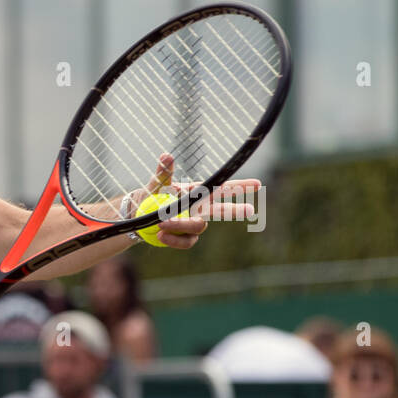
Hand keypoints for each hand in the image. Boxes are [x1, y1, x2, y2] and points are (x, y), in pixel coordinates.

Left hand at [124, 154, 261, 249]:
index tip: (258, 184)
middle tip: (250, 210)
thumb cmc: (152, 196)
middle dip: (235, 210)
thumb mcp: (156, 184)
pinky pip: (186, 241)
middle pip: (221, 211)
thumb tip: (166, 156)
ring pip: (198, 226)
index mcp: (199, 192)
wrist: (140, 215)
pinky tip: (160, 235)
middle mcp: (201, 208)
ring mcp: (195, 224)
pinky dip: (173, 239)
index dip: (240, 186)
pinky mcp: (186, 238)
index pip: (223, 188)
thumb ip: (163, 173)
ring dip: (180, 225)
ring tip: (161, 223)